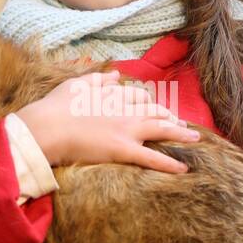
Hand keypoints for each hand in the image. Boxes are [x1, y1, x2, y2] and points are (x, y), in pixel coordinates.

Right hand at [15, 68, 201, 174]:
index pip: (139, 96)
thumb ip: (99, 79)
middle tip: (182, 125)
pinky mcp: (123, 149)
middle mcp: (125, 110)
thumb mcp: (77, 85)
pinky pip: (152, 158)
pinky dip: (170, 163)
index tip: (158, 108)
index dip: (151, 103)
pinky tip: (184, 168)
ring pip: (161, 129)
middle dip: (171, 117)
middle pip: (156, 111)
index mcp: (113, 95)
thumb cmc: (56, 107)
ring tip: (195, 139)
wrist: (47, 127)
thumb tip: (116, 73)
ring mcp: (126, 130)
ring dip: (181, 134)